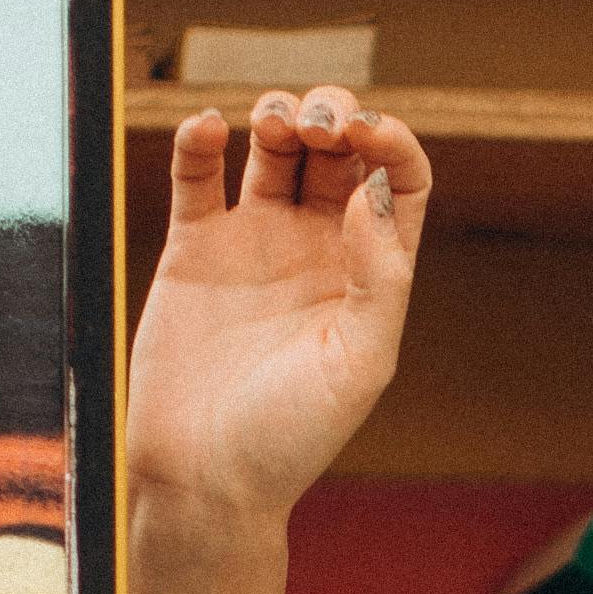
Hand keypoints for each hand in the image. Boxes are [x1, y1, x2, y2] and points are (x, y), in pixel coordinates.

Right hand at [127, 89, 431, 545]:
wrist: (203, 479)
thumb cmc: (289, 439)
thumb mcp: (359, 366)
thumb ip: (378, 280)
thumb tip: (369, 197)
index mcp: (368, 273)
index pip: (399, 182)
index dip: (393, 143)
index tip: (371, 135)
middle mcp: (317, 247)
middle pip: (338, 150)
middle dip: (335, 115)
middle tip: (320, 123)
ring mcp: (254, 241)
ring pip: (274, 147)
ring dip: (278, 114)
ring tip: (273, 122)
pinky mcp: (194, 247)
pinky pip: (198, 174)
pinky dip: (200, 139)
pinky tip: (208, 128)